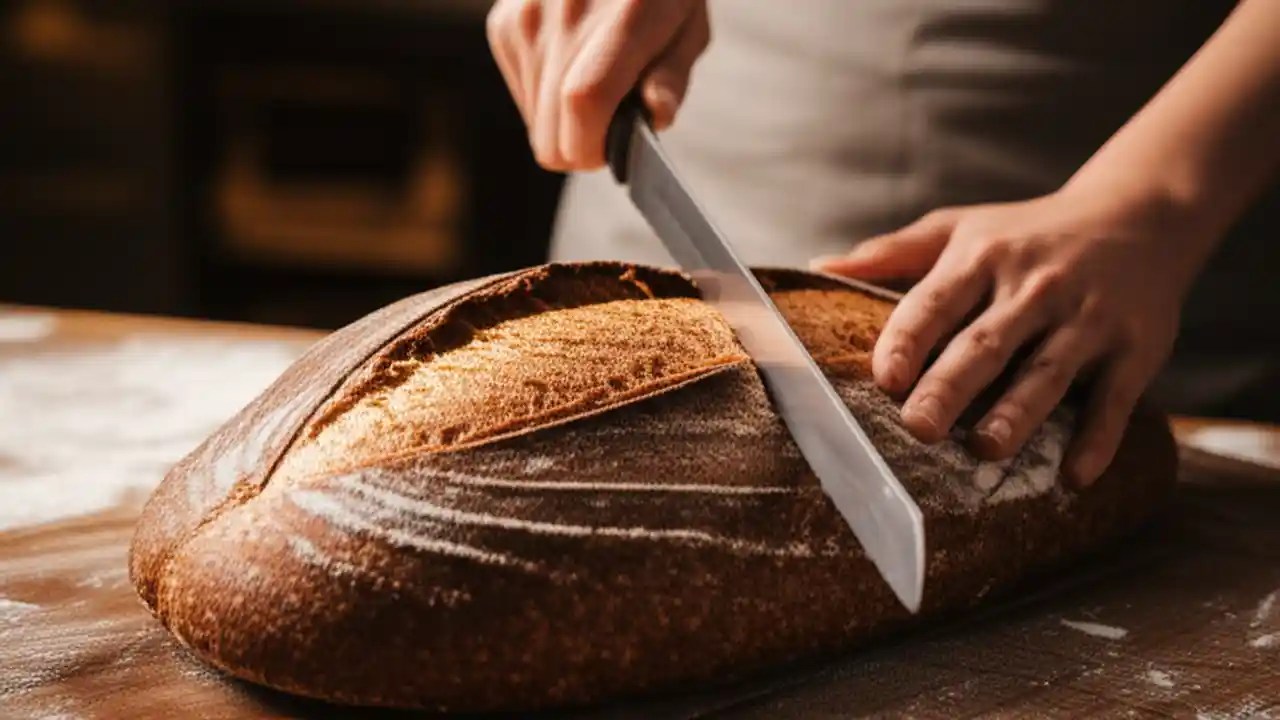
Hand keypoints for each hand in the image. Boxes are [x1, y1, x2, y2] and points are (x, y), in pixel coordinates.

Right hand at [486, 0, 709, 170]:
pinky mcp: (504, 23)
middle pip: (550, 131)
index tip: (612, 150)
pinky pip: (522, 94)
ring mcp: (526, 18)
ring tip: (594, 77)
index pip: (585, 102)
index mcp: (624, 15)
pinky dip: (546, 95)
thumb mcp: (689, 25)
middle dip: (582, 145)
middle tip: (611, 122)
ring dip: (564, 119)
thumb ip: (672, 77)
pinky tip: (571, 62)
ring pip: (535, 122)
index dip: (594, 146)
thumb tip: (654, 118)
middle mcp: (566, 14)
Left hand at [813, 189, 1213, 485]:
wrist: (1142, 215)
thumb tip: (818, 268)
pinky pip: (1114, 399)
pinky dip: (1097, 439)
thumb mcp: (960, 228)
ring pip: (1048, 373)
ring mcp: (1087, 319)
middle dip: (952, 386)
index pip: (936, 301)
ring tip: (985, 448)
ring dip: (1018, 413)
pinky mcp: (1134, 349)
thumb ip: (891, 253)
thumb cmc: (1028, 233)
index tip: (885, 378)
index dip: (910, 339)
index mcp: (982, 258)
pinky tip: (1074, 477)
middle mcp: (1034, 287)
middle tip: (919, 428)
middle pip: (987, 343)